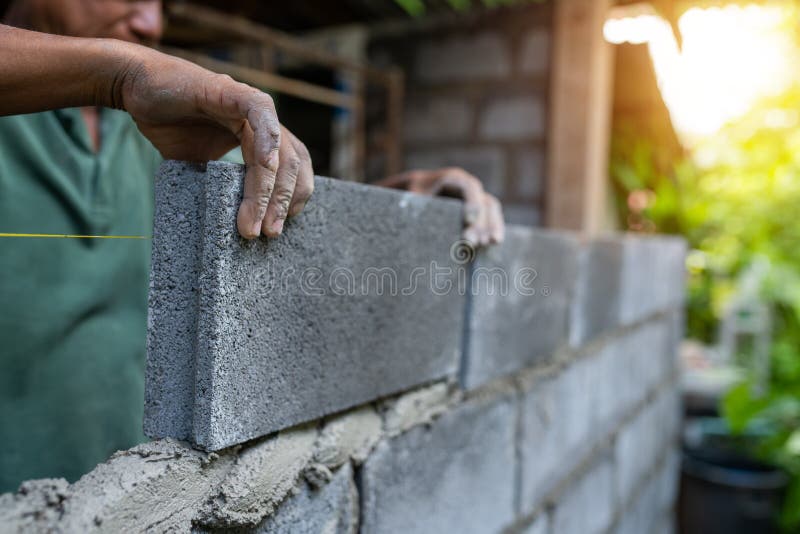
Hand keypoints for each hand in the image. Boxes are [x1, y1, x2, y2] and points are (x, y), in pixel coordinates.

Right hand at [118, 47, 312, 238]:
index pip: (289, 170)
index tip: (275, 228)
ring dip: (270, 187)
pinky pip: (258, 112)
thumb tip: (233, 224)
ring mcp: (248, 105)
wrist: (135, 86)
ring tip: (255, 219)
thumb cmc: (168, 124)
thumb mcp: (199, 165)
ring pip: (277, 148)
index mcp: (259, 139)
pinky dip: (266, 138)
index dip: (288, 199)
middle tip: (268, 233)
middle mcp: (260, 123)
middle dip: (282, 201)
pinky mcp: (230, 90)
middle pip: (289, 164)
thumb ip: (221, 186)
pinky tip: (264, 165)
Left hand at [376, 167, 504, 245]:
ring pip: (491, 209)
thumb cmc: (412, 197)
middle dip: (480, 222)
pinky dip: (494, 229)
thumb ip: (415, 205)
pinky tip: (495, 244)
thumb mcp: (410, 199)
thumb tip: (414, 219)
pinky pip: (492, 218)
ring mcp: (476, 198)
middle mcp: (468, 186)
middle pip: (482, 201)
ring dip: (493, 226)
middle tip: (472, 242)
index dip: (471, 203)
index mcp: (452, 179)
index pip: (467, 188)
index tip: (468, 221)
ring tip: (491, 243)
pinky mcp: (480, 212)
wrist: (417, 196)